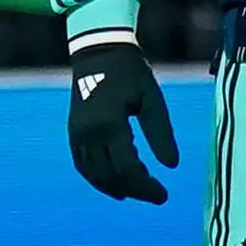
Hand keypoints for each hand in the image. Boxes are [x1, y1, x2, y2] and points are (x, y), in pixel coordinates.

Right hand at [68, 40, 179, 203]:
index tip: (164, 195)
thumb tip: (172, 166)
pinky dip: (98, 179)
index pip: (128, 168)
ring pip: (94, 175)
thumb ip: (160, 132)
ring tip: (137, 193)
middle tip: (157, 195)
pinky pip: (83, 165)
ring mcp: (77, 134)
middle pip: (111, 176)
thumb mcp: (152, 98)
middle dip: (135, 190)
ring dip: (116, 188)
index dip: (146, 186)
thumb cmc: (131, 72)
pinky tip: (113, 184)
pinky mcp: (73, 131)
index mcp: (110, 123)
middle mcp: (89, 133)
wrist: (100, 50)